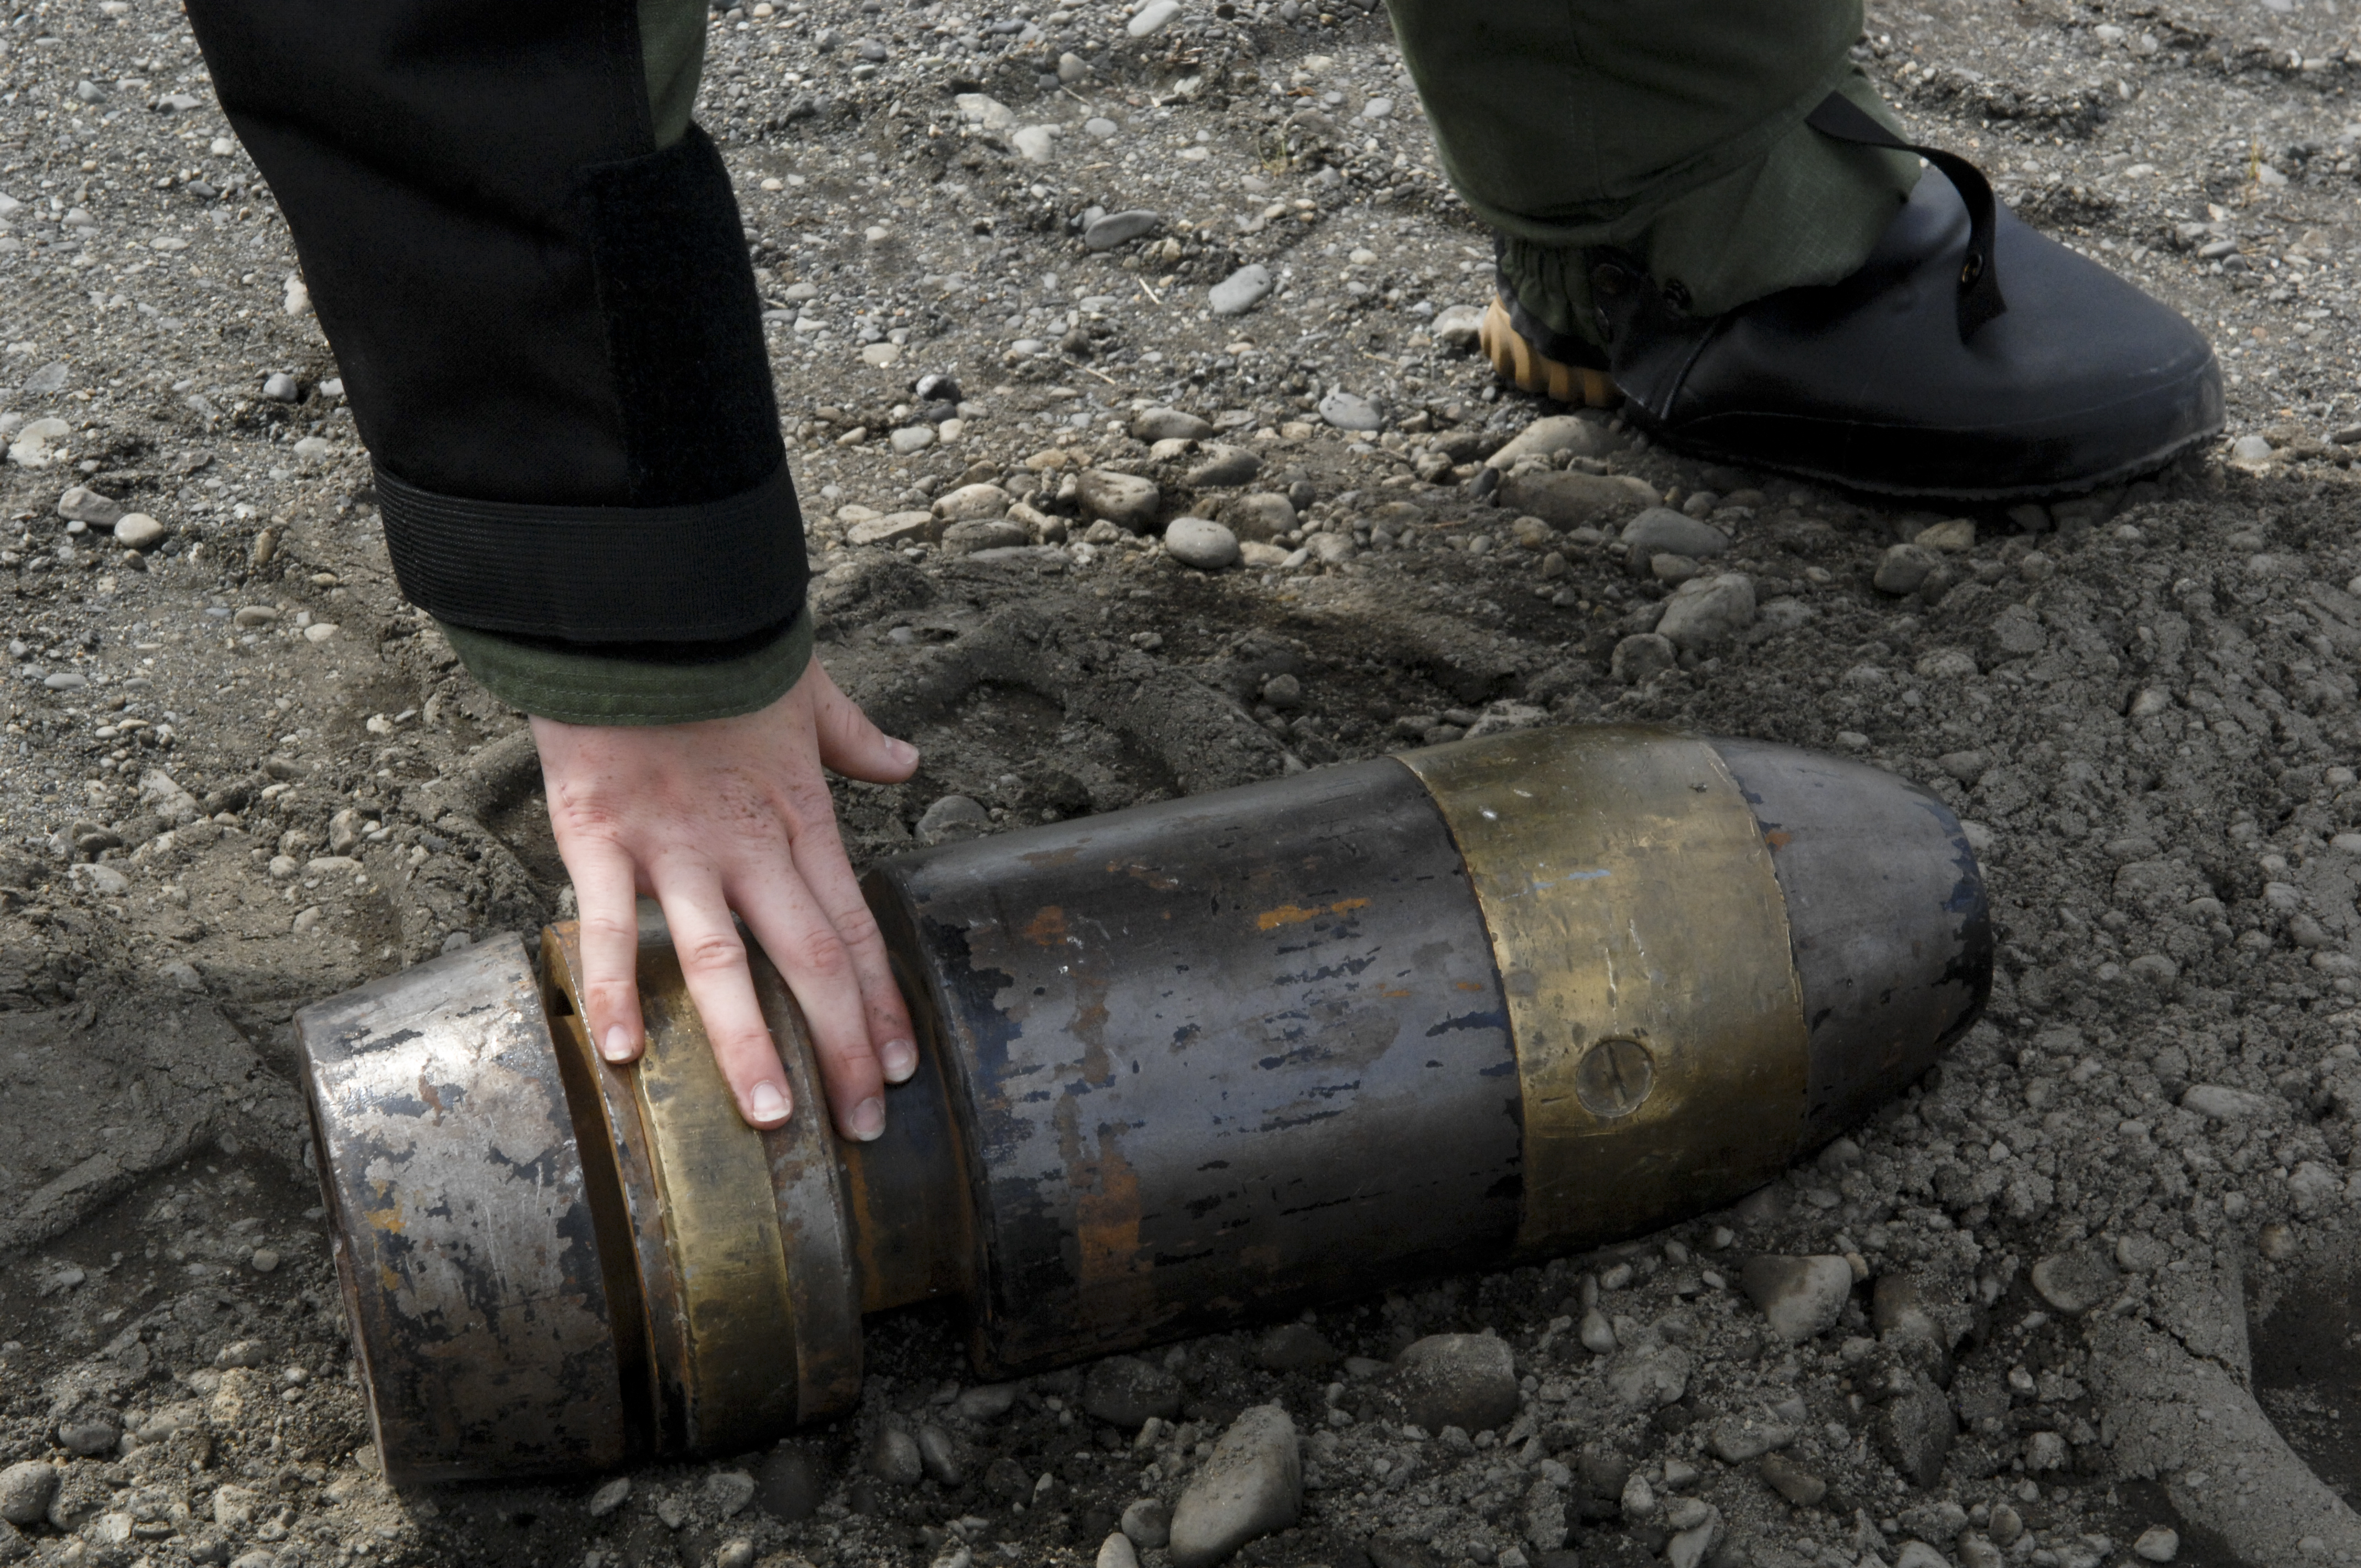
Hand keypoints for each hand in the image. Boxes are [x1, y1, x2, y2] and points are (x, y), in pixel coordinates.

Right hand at [531, 660, 920, 1137]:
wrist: (639, 599)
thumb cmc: (721, 646)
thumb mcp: (809, 689)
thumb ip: (857, 739)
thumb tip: (908, 762)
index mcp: (801, 817)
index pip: (854, 929)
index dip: (879, 1003)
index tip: (900, 1068)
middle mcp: (748, 844)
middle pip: (810, 960)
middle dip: (840, 1048)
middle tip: (862, 1128)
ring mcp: (674, 845)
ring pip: (723, 962)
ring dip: (748, 1045)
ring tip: (772, 1120)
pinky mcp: (600, 834)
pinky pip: (609, 926)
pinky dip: (615, 989)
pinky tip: (622, 1053)